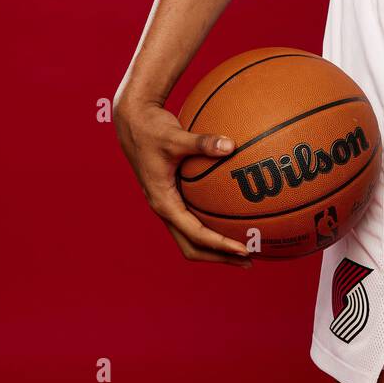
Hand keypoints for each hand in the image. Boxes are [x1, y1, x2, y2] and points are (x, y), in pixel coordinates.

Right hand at [114, 91, 251, 265]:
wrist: (133, 122)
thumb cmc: (152, 129)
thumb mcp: (176, 136)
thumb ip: (202, 142)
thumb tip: (231, 145)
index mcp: (163, 202)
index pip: (195, 235)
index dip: (221, 245)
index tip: (245, 249)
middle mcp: (165, 208)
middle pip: (193, 247)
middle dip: (220, 257)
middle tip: (250, 260)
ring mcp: (169, 204)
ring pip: (192, 237)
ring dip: (216, 247)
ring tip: (246, 248)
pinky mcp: (173, 196)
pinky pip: (194, 220)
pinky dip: (213, 226)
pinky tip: (234, 216)